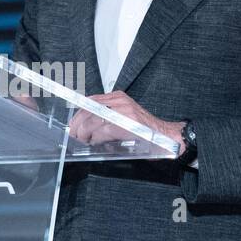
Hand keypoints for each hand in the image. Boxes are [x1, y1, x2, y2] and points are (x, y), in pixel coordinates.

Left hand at [68, 91, 185, 153]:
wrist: (167, 136)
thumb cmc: (146, 131)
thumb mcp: (124, 118)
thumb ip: (108, 118)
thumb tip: (87, 129)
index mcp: (118, 98)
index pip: (91, 101)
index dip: (78, 114)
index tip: (72, 125)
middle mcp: (120, 101)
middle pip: (89, 109)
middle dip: (77, 124)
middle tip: (74, 136)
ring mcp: (124, 111)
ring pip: (93, 119)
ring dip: (84, 132)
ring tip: (82, 141)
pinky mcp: (127, 123)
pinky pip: (104, 129)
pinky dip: (95, 138)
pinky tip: (93, 143)